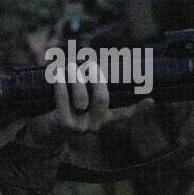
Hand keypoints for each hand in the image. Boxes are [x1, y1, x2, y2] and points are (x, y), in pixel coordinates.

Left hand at [25, 63, 153, 147]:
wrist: (42, 131)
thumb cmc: (63, 108)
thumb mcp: (79, 99)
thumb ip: (91, 86)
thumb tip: (96, 63)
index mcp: (103, 118)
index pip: (125, 114)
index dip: (140, 109)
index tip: (151, 100)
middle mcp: (95, 124)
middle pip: (102, 98)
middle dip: (96, 78)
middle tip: (90, 65)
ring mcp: (80, 127)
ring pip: (82, 97)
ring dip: (75, 77)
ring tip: (70, 67)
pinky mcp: (64, 126)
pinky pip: (63, 100)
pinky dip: (60, 84)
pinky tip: (57, 74)